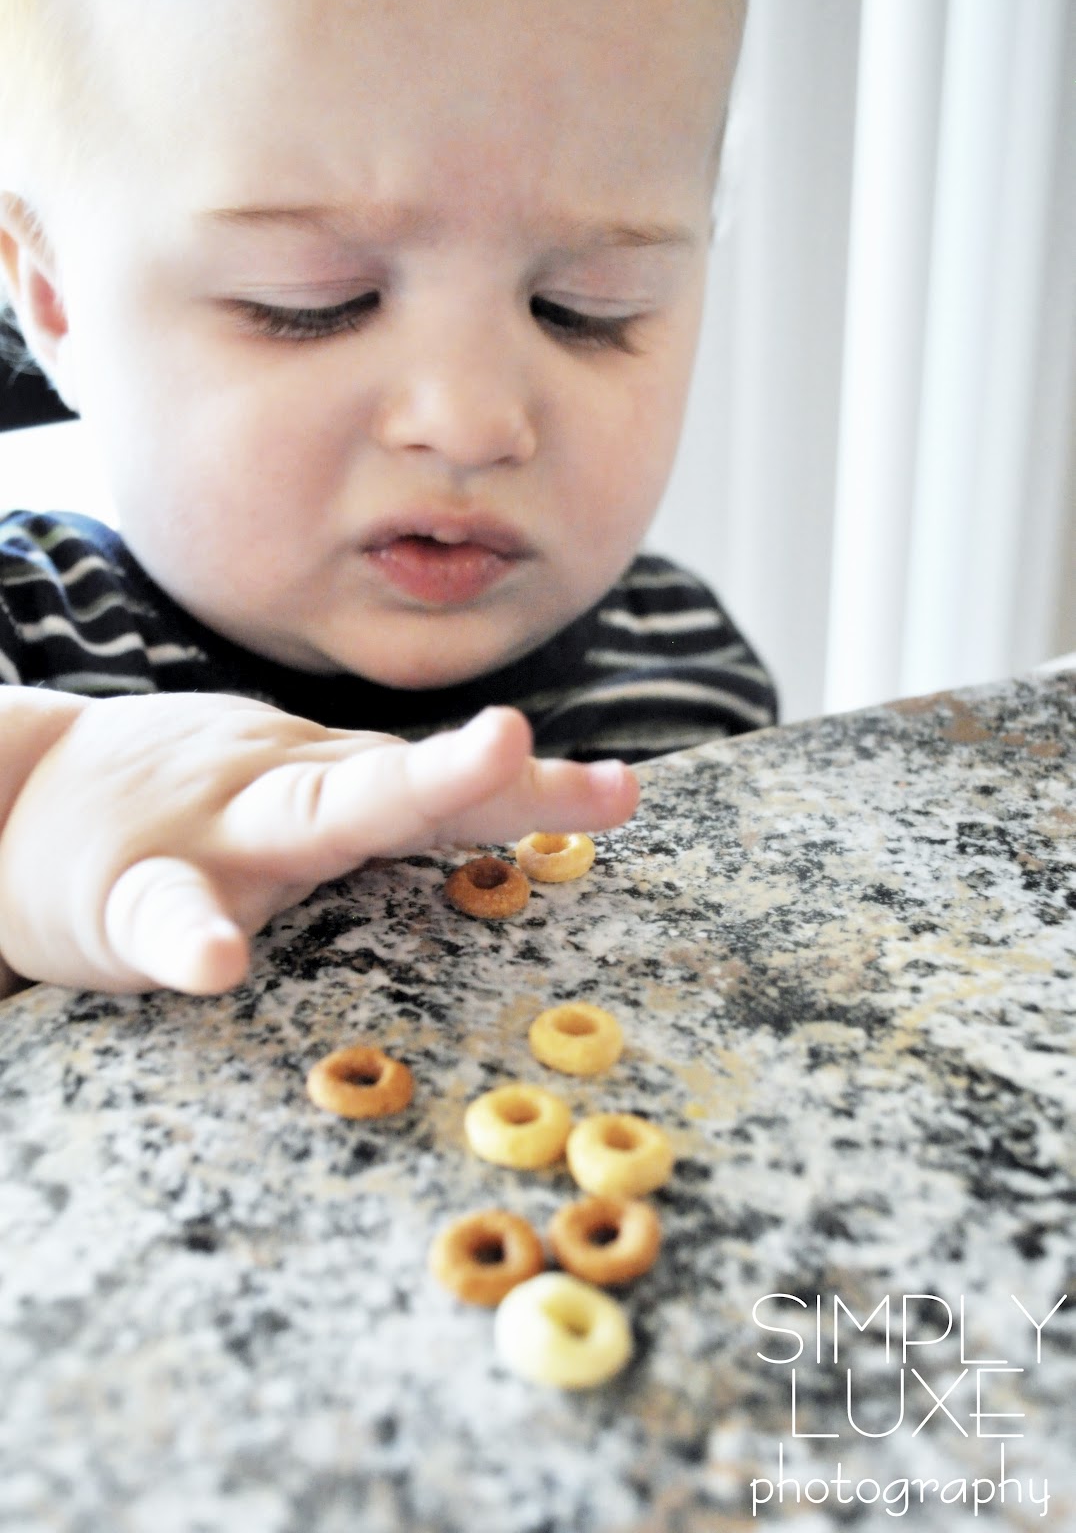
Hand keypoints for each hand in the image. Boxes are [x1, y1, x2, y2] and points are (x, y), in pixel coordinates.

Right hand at [0, 694, 637, 995]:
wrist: (20, 790)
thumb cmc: (184, 804)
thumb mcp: (287, 786)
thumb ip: (380, 800)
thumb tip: (515, 803)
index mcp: (323, 784)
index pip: (437, 785)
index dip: (531, 789)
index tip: (624, 795)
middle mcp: (282, 795)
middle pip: (390, 783)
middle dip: (478, 774)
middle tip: (571, 770)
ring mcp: (209, 834)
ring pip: (302, 815)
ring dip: (389, 795)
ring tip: (473, 770)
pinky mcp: (128, 888)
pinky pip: (162, 910)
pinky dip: (189, 933)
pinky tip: (215, 964)